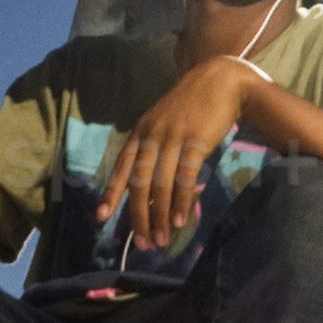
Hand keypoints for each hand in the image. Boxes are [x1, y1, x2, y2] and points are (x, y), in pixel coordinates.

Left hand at [104, 56, 253, 252]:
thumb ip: (154, 148)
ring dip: (160, 216)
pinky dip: (181, 202)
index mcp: (141, 131)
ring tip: (162, 240)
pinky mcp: (195, 142)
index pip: (121, 167)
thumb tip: (151, 188)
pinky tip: (181, 220)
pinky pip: (183, 178)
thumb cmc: (193, 105)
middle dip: (138, 216)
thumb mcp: (164, 122)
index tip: (101, 217)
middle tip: (142, 243)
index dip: (111, 193)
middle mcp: (151, 135)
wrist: (221, 79)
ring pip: (160, 185)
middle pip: (139, 182)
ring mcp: (172, 138)